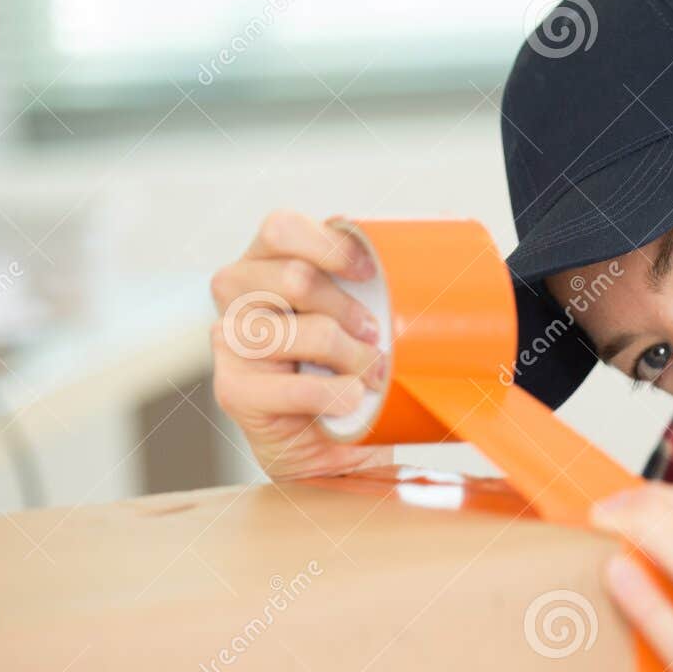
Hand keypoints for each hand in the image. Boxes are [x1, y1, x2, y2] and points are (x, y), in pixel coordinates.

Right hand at [209, 209, 395, 480]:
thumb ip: (374, 276)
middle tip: (372, 335)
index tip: (367, 271)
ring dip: (351, 357)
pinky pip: (295, 387)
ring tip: (368, 375)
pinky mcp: (233, 388)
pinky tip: (350, 400)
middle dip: (349, 311)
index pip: (281, 228)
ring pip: (303, 331)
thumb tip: (441, 229)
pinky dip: (335, 395)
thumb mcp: (360, 313)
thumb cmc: (346, 368)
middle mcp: (239, 294)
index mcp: (267, 261)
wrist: (331, 444)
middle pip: (295, 277)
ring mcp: (230, 340)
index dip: (328, 245)